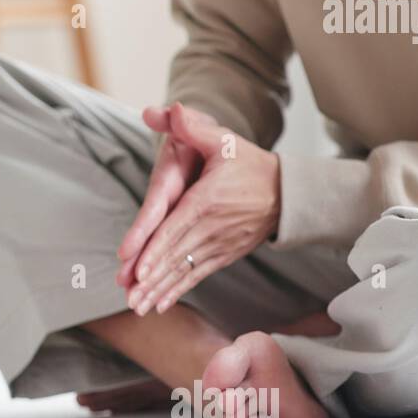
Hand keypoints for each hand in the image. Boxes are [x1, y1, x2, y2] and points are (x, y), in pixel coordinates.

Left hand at [127, 103, 280, 315]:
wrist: (288, 193)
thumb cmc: (249, 163)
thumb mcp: (223, 139)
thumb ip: (192, 126)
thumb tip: (166, 109)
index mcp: (208, 200)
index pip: (177, 228)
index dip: (157, 249)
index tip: (139, 269)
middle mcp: (213, 227)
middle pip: (177, 255)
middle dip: (152, 278)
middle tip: (129, 297)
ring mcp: (220, 244)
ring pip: (185, 270)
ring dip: (160, 290)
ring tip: (138, 308)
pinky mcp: (224, 255)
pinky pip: (197, 275)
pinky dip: (178, 291)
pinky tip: (158, 305)